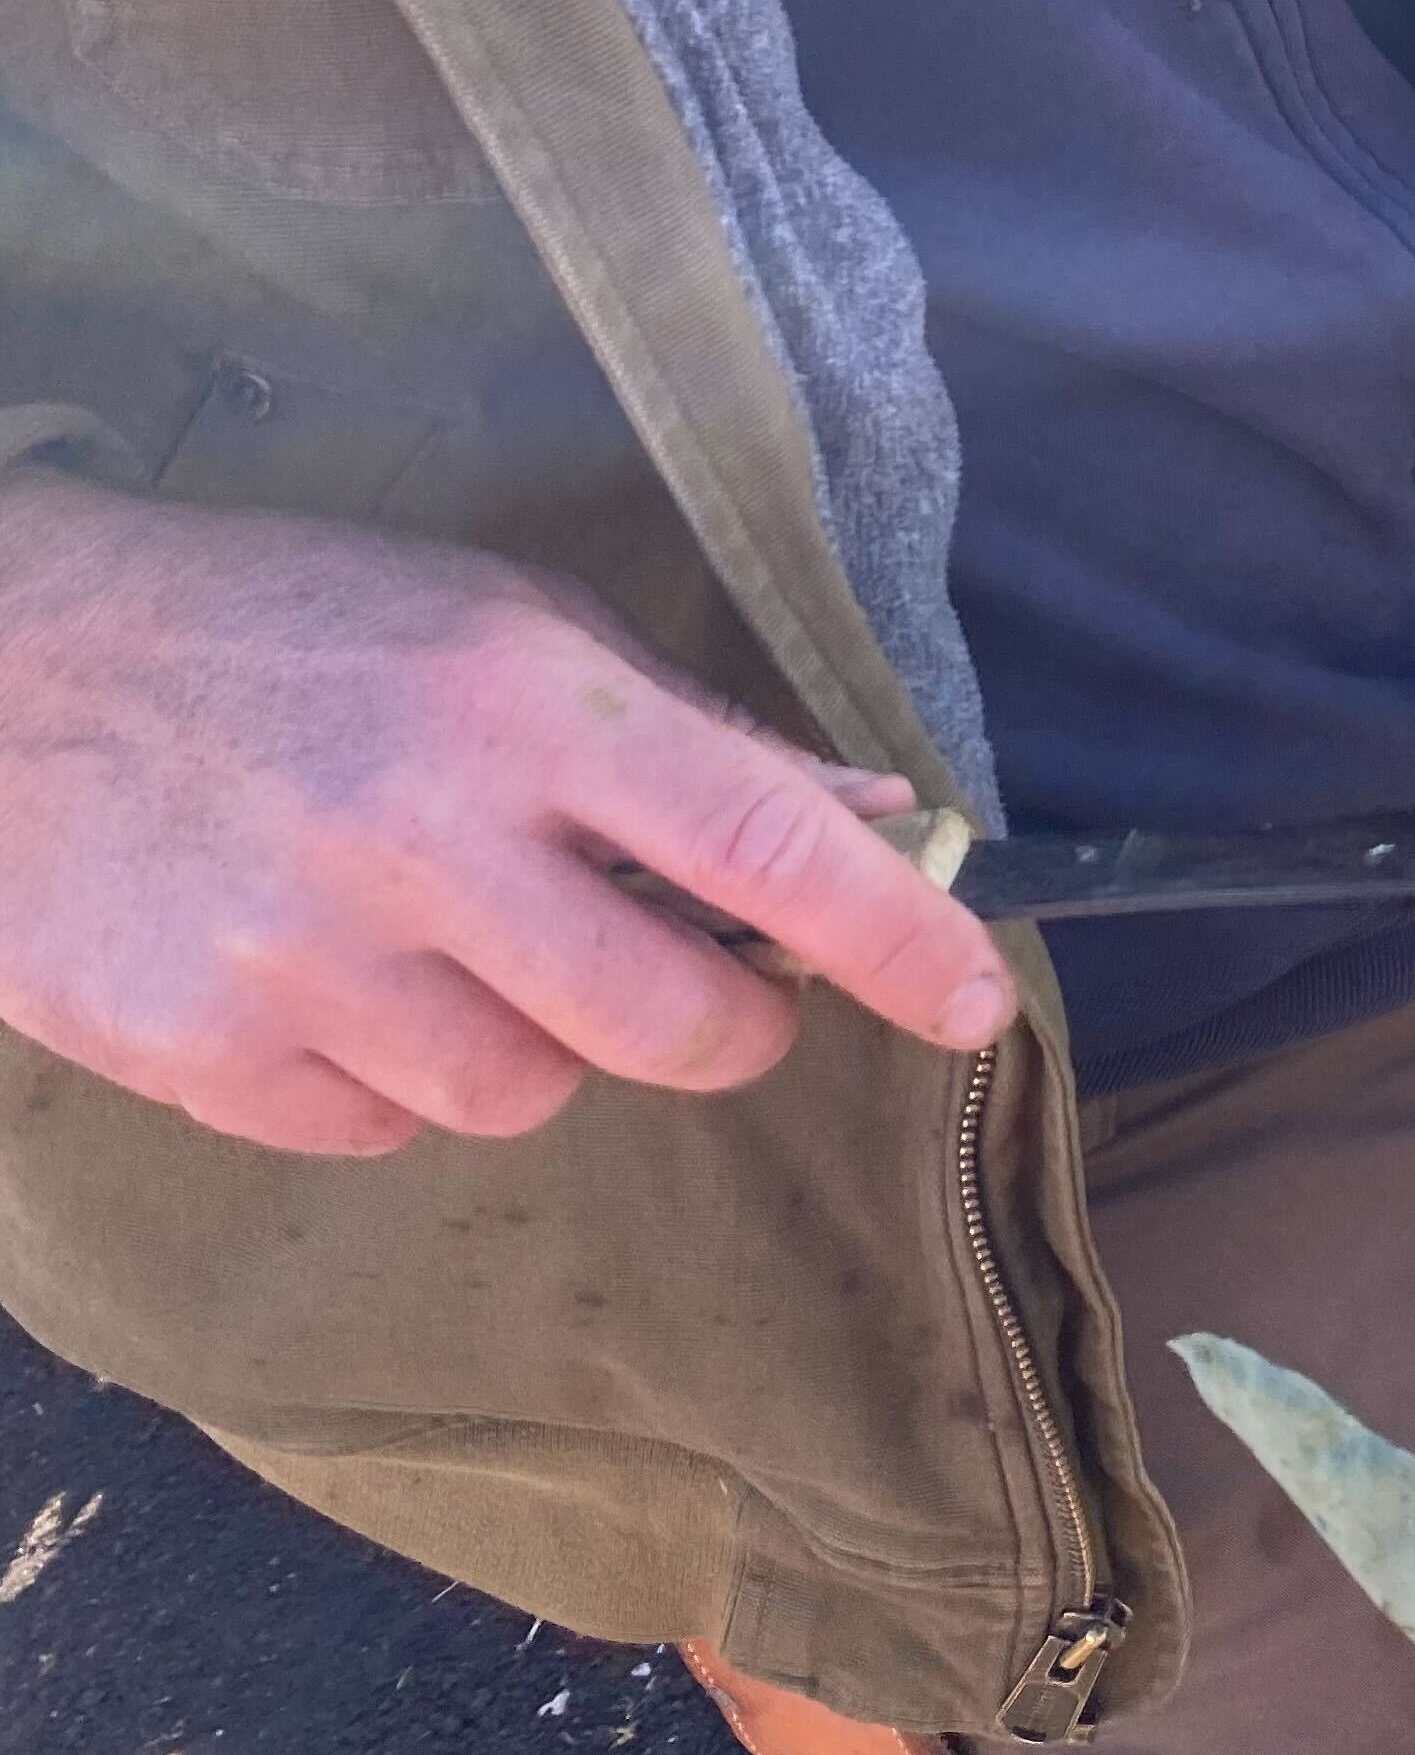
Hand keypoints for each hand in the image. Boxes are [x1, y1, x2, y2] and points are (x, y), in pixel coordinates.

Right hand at [0, 475, 1017, 1157]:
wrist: (4, 672)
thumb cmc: (296, 627)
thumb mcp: (506, 623)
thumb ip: (690, 734)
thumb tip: (875, 818)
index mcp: (523, 705)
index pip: (767, 842)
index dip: (896, 939)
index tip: (978, 1002)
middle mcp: (423, 836)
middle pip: (672, 1024)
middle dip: (727, 1025)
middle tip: (705, 978)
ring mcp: (302, 957)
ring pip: (532, 1096)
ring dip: (543, 1044)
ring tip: (464, 942)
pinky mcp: (201, 1053)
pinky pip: (388, 1132)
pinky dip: (396, 1081)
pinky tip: (341, 976)